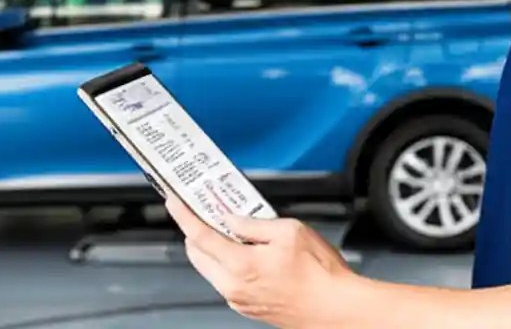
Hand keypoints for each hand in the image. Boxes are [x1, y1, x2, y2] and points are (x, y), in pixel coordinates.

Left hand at [165, 197, 359, 328]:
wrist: (335, 309)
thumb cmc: (319, 274)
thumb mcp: (289, 231)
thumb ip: (254, 224)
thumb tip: (232, 219)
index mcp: (239, 265)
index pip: (199, 236)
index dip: (183, 215)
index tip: (174, 202)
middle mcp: (233, 287)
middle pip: (198, 255)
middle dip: (196, 231)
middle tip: (203, 211)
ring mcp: (240, 300)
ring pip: (211, 270)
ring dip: (212, 248)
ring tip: (231, 229)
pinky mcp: (250, 308)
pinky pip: (227, 282)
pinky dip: (227, 264)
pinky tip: (246, 251)